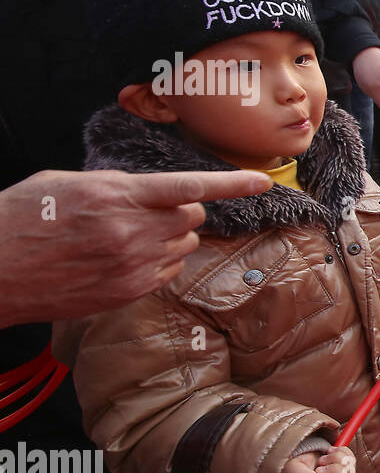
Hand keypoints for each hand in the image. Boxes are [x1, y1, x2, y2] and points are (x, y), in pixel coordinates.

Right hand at [0, 169, 271, 327]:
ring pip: (185, 245)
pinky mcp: (129, 291)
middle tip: (144, 212)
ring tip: (125, 237)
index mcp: (115, 195)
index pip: (188, 186)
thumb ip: (118, 186)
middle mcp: (130, 230)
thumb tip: (152, 192)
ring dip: (169, 237)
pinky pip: (169, 271)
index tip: (262, 181)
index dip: (231, 183)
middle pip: (192, 216)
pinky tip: (123, 259)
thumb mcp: (67, 183)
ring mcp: (132, 264)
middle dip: (179, 210)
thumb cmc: (22, 218)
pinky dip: (158, 262)